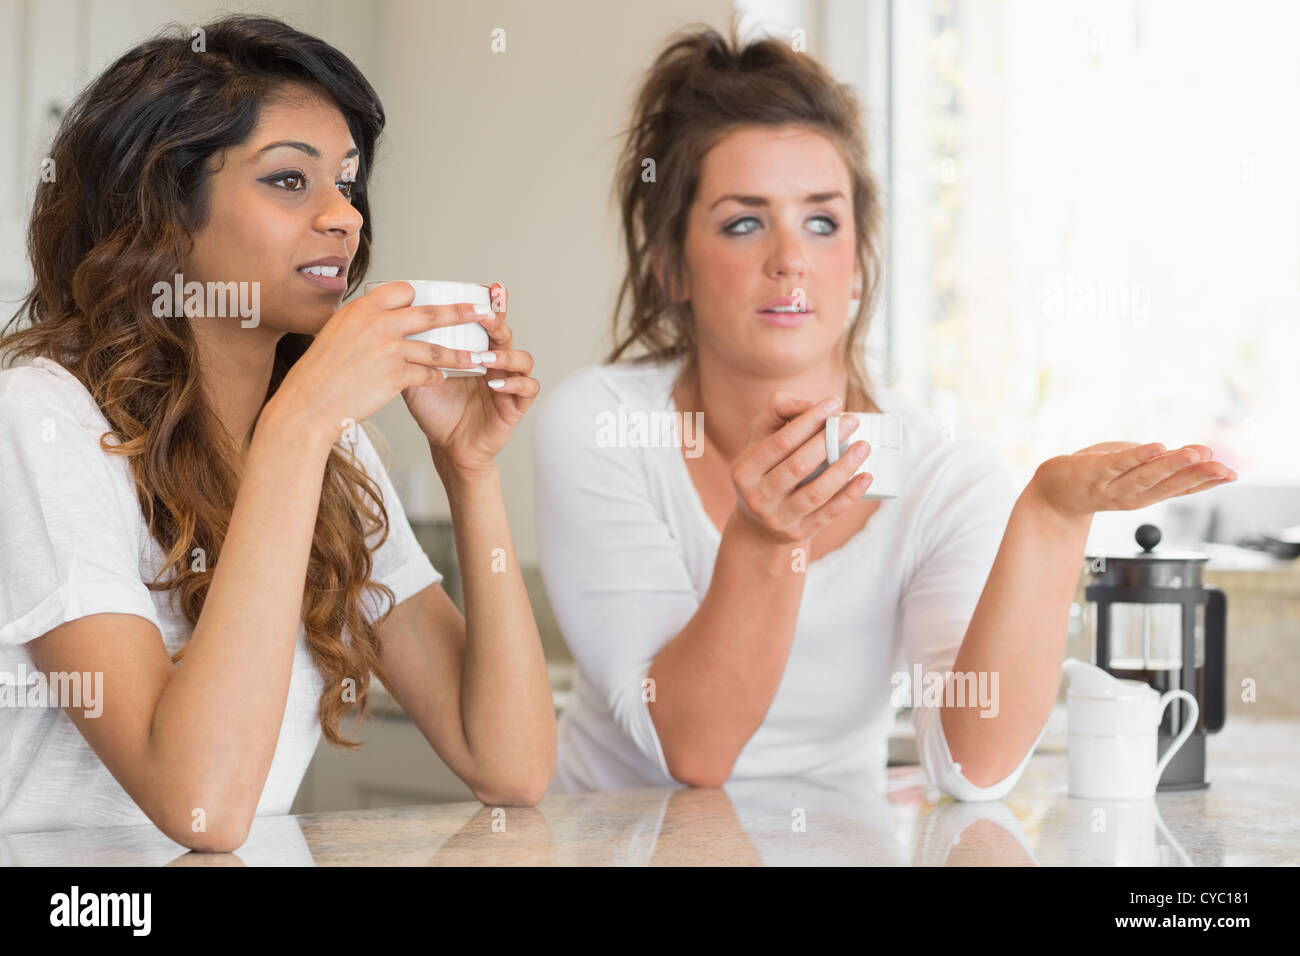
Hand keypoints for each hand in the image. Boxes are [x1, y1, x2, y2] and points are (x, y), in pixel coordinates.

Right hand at [269, 281, 482, 446]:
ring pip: (435, 349)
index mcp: (361, 309)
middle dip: (461, 313)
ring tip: (480, 356)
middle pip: (429, 314)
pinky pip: (427, 375)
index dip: (418, 298)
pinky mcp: (394, 376)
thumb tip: (381, 318)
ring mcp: (387, 350)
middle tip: (484, 313)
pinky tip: (443, 380)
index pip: (403, 291)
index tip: (430, 303)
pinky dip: (437, 378)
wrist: (307, 405)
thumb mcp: (335, 334)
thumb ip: (361, 323)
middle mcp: (377, 324)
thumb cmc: (319, 374)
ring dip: (461, 353)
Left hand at [397, 282, 538, 472]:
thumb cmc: (435, 412)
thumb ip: (411, 355)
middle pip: (505, 334)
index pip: (486, 323)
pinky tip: (496, 385)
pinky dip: (515, 384)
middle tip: (485, 315)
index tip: (488, 288)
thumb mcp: (417, 378)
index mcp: (476, 351)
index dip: (491, 305)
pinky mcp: (516, 405)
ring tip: (485, 359)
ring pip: (522, 359)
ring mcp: (509, 383)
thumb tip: (390, 328)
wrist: (447, 448)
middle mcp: (496, 364)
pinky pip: (527, 388)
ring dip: (505, 355)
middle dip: (497, 321)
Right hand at [728, 391, 872, 543]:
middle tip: (852, 421)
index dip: (809, 421)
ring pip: (816, 492)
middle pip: (798, 466)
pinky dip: (850, 496)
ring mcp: (778, 518)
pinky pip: (828, 514)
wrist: (758, 525)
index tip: (834, 403)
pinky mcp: (799, 533)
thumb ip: (777, 410)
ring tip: (863, 446)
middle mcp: (757, 496)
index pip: (780, 442)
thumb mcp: (759, 439)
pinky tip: (865, 477)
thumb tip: (809, 405)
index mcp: (744, 470)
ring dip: (843, 468)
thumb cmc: (765, 469)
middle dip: (828, 440)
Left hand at [1029, 440, 1237, 517]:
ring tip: (1194, 454)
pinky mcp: (1091, 471)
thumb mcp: (1132, 469)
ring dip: (1171, 465)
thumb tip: (1192, 455)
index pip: (1180, 489)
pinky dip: (1136, 457)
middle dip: (1196, 475)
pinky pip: (1116, 464)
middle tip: (1222, 466)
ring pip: (1145, 476)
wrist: (1052, 492)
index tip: (1231, 475)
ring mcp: (1111, 485)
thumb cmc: (1096, 475)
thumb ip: (1159, 464)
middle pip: (1168, 485)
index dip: (1206, 483)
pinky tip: (1155, 447)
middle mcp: (1131, 495)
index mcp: (1145, 494)